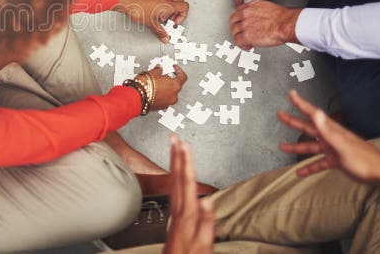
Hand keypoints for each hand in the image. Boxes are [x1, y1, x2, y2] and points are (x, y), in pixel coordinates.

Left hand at [114, 0, 188, 42]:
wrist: (126, 1)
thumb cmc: (137, 8)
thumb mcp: (151, 23)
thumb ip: (160, 31)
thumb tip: (165, 37)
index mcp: (168, 4)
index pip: (184, 7)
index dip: (182, 16)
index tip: (174, 22)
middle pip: (180, 2)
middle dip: (178, 13)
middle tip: (170, 20)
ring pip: (172, 0)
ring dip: (170, 9)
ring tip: (161, 17)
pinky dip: (163, 6)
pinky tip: (155, 13)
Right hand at [148, 64, 186, 108]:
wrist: (135, 98)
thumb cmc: (145, 86)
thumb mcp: (152, 72)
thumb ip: (159, 70)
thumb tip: (159, 69)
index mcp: (175, 85)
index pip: (182, 76)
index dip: (178, 70)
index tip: (174, 68)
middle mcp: (174, 96)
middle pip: (176, 86)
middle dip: (170, 80)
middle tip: (163, 75)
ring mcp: (168, 103)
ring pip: (170, 93)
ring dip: (165, 88)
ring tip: (156, 83)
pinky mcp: (160, 107)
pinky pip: (164, 99)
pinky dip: (161, 95)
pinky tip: (153, 90)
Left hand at [163, 135, 214, 253]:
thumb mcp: (204, 243)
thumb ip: (206, 221)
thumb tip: (207, 200)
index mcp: (188, 212)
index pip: (187, 181)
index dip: (186, 161)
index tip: (185, 145)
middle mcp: (179, 208)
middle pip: (177, 176)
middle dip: (177, 155)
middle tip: (174, 137)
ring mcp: (175, 210)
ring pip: (173, 180)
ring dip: (174, 161)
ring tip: (174, 146)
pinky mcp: (174, 213)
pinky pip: (173, 187)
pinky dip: (174, 174)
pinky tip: (175, 169)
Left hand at [229, 0, 300, 49]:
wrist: (286, 24)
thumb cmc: (283, 18)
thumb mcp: (268, 7)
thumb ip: (259, 11)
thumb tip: (259, 18)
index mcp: (251, 6)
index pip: (239, 11)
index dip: (239, 18)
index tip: (240, 23)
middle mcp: (246, 14)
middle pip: (233, 21)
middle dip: (235, 27)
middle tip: (239, 33)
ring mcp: (245, 25)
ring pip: (234, 31)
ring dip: (238, 37)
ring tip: (243, 41)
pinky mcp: (247, 36)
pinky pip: (238, 41)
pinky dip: (241, 45)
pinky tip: (246, 46)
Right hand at [278, 90, 379, 202]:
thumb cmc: (363, 159)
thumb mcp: (342, 144)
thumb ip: (327, 130)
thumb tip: (316, 113)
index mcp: (331, 130)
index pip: (313, 114)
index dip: (301, 104)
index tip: (291, 94)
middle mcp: (330, 137)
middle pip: (308, 128)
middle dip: (294, 121)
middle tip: (280, 114)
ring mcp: (333, 149)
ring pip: (311, 147)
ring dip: (296, 147)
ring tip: (282, 146)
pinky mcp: (336, 161)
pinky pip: (319, 163)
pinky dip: (309, 167)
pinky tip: (300, 173)